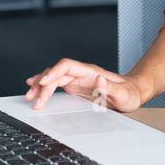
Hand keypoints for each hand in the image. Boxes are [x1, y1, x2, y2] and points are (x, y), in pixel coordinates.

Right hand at [24, 59, 146, 111]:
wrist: (134, 93)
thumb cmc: (130, 93)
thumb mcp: (123, 94)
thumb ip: (111, 88)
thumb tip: (97, 79)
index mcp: (91, 72)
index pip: (67, 66)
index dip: (53, 72)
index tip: (43, 81)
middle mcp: (82, 73)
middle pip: (57, 73)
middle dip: (43, 83)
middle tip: (34, 99)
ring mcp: (79, 79)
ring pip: (55, 77)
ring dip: (41, 85)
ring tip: (30, 95)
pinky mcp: (77, 86)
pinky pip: (58, 84)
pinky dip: (47, 87)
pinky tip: (38, 90)